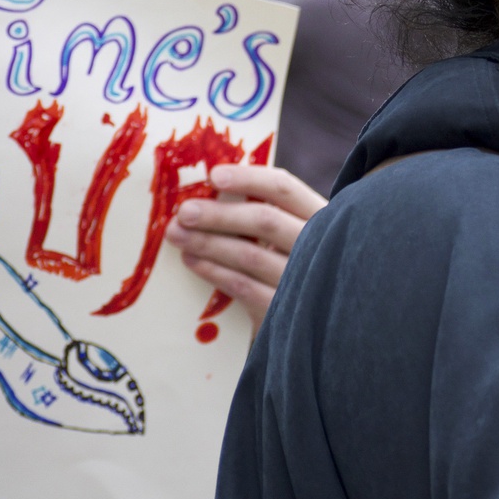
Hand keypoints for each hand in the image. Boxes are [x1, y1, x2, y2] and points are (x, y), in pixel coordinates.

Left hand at [166, 164, 326, 328]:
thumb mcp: (295, 233)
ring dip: (208, 243)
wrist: (321, 322)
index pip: (284, 189)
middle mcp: (319, 244)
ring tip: (177, 235)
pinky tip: (192, 261)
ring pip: (249, 255)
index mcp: (321, 216)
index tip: (213, 175)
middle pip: (265, 221)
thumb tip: (212, 188)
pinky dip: (214, 272)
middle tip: (184, 211)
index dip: (248, 179)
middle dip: (218, 214)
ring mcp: (304, 278)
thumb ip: (268, 212)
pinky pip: (243, 287)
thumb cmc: (298, 263)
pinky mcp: (286, 309)